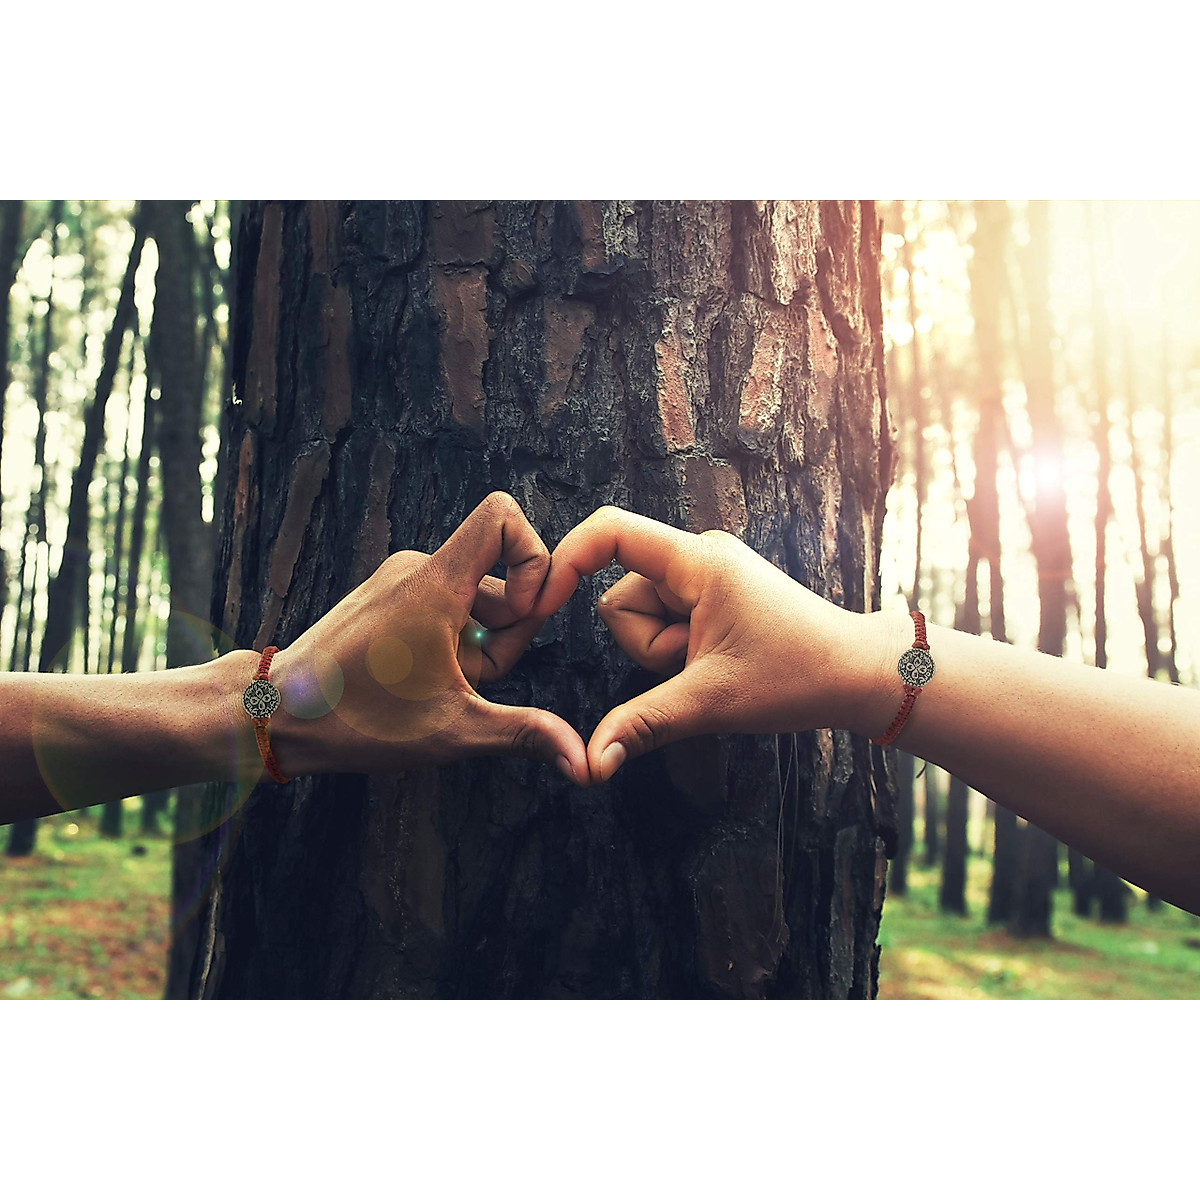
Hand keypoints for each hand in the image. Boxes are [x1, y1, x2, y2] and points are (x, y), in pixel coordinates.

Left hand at [267, 493, 587, 783]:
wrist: (272, 716)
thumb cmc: (354, 718)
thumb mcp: (453, 730)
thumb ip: (525, 734)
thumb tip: (584, 762)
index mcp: (435, 583)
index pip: (502, 516)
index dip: (534, 558)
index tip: (524, 614)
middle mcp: (417, 569)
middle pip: (499, 578)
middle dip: (505, 635)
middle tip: (473, 682)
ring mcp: (399, 583)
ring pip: (472, 601)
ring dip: (477, 648)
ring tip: (442, 689)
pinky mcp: (386, 599)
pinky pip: (442, 608)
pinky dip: (450, 643)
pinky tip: (423, 682)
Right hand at [536, 506, 883, 782]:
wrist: (860, 675)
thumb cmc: (798, 676)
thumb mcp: (711, 701)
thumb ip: (642, 725)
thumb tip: (589, 764)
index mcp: (698, 562)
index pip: (611, 530)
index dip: (567, 558)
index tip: (543, 603)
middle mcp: (699, 556)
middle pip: (622, 596)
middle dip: (647, 644)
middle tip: (699, 664)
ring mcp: (707, 575)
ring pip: (641, 615)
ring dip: (664, 652)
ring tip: (713, 666)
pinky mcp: (713, 594)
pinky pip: (666, 621)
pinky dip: (679, 650)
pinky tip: (718, 663)